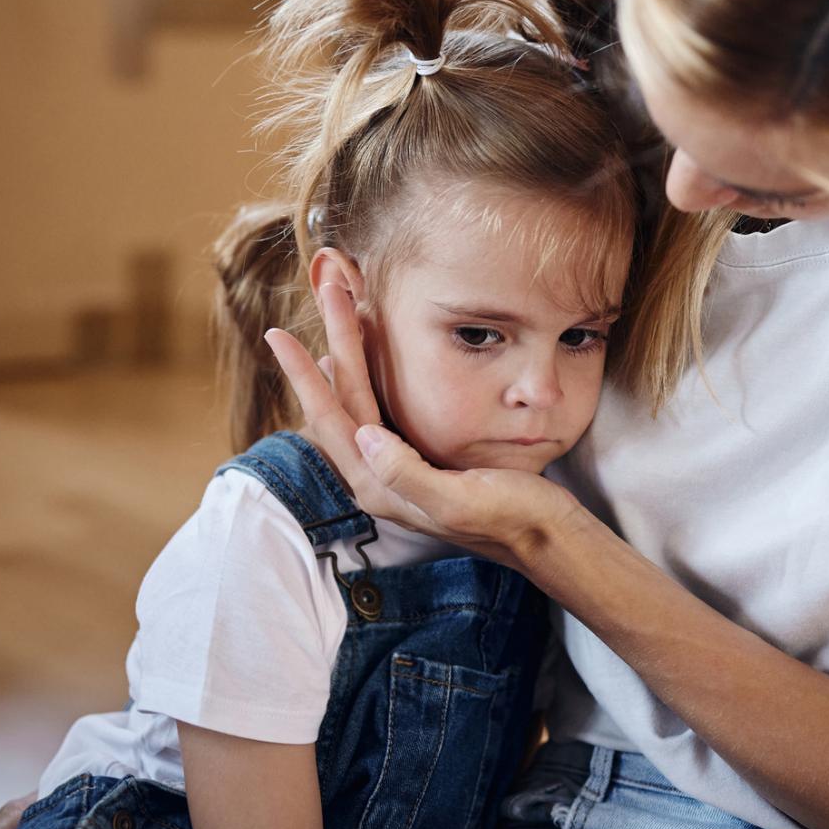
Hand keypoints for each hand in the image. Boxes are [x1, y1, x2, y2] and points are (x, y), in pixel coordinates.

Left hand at [264, 281, 583, 571]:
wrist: (549, 537)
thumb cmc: (514, 518)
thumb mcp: (460, 500)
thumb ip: (407, 473)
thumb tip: (364, 435)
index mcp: (380, 487)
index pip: (332, 418)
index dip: (305, 374)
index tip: (280, 334)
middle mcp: (378, 480)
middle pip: (339, 401)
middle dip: (330, 342)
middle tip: (326, 291)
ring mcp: (396, 471)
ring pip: (355, 403)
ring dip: (346, 356)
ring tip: (337, 315)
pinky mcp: (418, 462)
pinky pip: (376, 411)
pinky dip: (367, 376)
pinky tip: (364, 363)